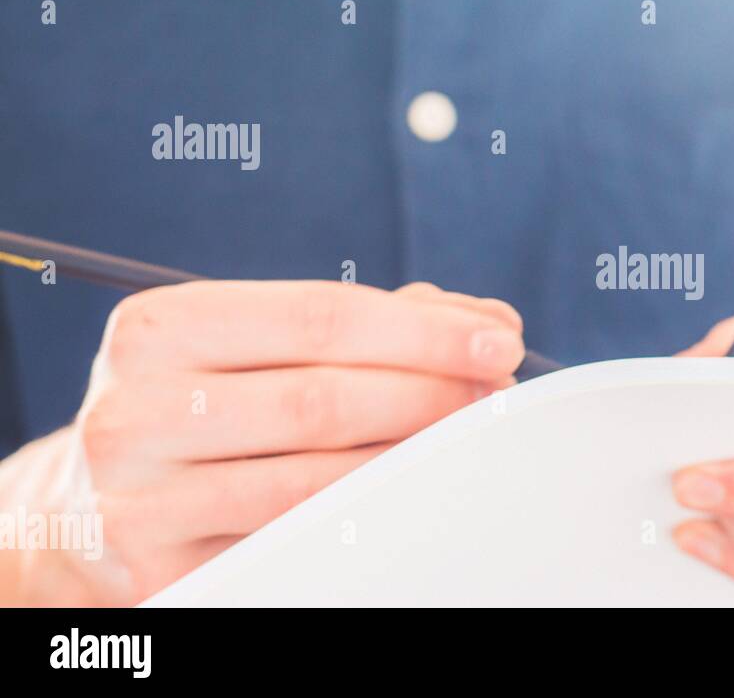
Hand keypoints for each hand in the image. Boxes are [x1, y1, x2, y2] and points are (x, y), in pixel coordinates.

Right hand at [0, 280, 523, 604]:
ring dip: (412, 458)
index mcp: (158, 330)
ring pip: (316, 479)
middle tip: (493, 393)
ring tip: (466, 440)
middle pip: (323, 399)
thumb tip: (485, 324)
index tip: (497, 340)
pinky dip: (368, 514)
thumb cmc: (195, 408)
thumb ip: (366, 325)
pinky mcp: (164, 572)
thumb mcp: (246, 345)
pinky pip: (295, 542)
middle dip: (431, 393)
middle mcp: (135, 412)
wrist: (80, 508)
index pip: (319, 317)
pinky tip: (410, 492)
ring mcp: (142, 500)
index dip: (422, 331)